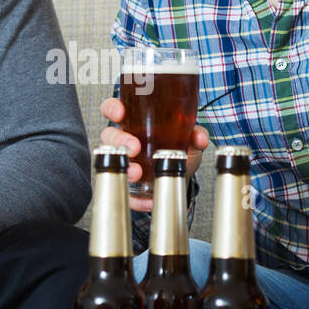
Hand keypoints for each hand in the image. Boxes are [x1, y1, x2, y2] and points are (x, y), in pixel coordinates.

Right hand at [99, 97, 210, 212]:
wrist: (181, 175)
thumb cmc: (177, 148)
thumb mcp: (187, 137)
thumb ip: (196, 133)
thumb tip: (199, 138)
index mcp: (135, 122)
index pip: (114, 109)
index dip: (112, 108)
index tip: (119, 113)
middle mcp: (125, 140)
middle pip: (109, 135)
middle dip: (119, 141)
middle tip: (134, 148)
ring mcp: (125, 163)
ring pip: (111, 162)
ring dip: (125, 168)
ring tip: (138, 174)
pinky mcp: (129, 185)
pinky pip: (126, 192)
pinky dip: (136, 198)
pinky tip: (147, 200)